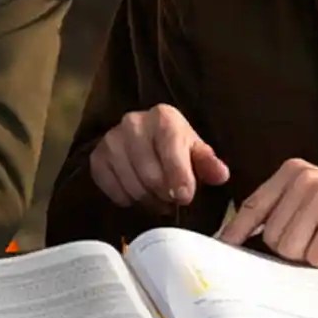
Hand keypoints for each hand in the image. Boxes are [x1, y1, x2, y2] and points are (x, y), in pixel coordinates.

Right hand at [91, 103, 229, 212]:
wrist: (145, 141)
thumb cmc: (176, 147)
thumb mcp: (196, 151)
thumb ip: (209, 163)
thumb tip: (221, 174)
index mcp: (163, 117)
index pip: (171, 150)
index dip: (180, 178)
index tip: (185, 197)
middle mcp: (133, 122)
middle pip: (150, 174)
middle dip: (165, 194)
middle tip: (173, 200)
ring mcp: (111, 139)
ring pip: (132, 186)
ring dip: (148, 200)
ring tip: (158, 198)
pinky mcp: (97, 157)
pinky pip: (113, 191)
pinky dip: (128, 199)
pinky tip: (138, 193)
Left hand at [218, 159, 317, 266]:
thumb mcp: (308, 196)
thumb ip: (279, 209)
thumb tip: (239, 236)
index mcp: (292, 172)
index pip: (254, 205)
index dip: (236, 230)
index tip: (224, 246)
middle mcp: (306, 181)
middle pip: (271, 236)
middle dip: (290, 245)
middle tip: (314, 238)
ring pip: (290, 249)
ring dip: (309, 254)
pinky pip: (315, 257)